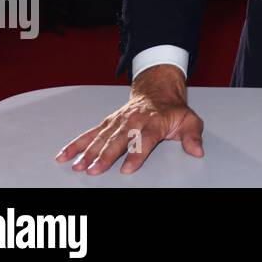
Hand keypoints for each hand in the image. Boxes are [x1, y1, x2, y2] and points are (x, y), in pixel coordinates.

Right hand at [56, 64, 203, 174]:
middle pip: (118, 140)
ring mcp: (118, 121)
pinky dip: (76, 144)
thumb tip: (198, 151)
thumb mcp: (189, 120)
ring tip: (78, 166)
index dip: (136, 154)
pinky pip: (90, 133)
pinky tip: (64, 155)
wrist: (157, 90)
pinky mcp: (108, 122)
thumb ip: (192, 136)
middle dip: (106, 156)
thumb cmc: (172, 110)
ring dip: (88, 152)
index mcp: (154, 122)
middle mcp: (133, 121)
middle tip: (95, 170)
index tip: (127, 169)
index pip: (144, 139)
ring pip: (101, 137)